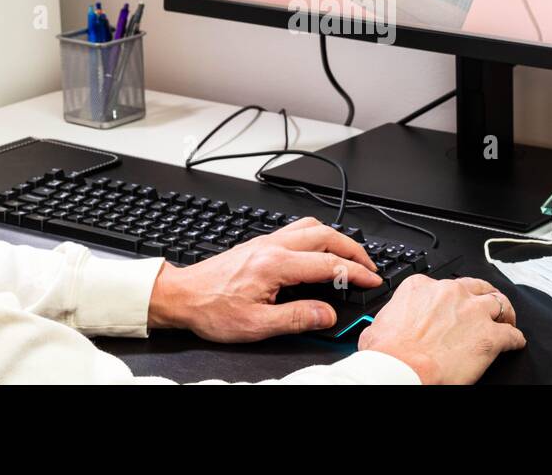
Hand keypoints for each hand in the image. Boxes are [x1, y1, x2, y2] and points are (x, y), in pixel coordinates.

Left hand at [146, 216, 382, 341]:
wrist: (180, 296)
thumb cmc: (210, 309)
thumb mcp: (256, 324)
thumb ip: (296, 318)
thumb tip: (327, 314)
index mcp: (274, 265)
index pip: (328, 263)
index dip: (355, 272)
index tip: (372, 279)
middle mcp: (271, 246)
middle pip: (325, 235)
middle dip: (353, 249)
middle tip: (369, 266)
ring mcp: (265, 242)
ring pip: (310, 227)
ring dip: (335, 239)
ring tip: (349, 256)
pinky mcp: (258, 244)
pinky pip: (296, 231)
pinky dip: (317, 238)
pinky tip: (318, 252)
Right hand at [357, 275, 525, 383]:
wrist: (401, 370)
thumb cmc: (388, 354)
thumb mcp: (378, 325)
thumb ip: (393, 317)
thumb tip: (388, 327)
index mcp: (421, 287)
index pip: (442, 286)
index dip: (450, 299)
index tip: (451, 308)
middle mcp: (450, 294)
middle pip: (476, 287)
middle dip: (482, 296)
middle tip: (486, 307)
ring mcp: (473, 312)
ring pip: (499, 303)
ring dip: (504, 313)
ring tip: (507, 321)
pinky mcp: (489, 336)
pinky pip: (511, 334)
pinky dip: (514, 339)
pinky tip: (514, 343)